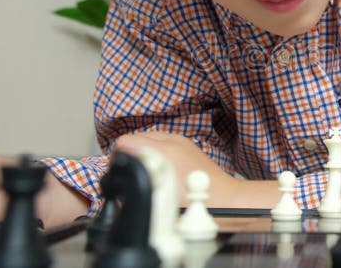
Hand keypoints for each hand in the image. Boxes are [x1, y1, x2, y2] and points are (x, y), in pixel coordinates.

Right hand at [114, 132, 279, 207]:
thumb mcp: (156, 196)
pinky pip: (163, 141)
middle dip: (130, 152)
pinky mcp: (187, 144)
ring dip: (143, 150)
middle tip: (131, 172)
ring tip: (146, 170)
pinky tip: (161, 168)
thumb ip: (136, 182)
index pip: (124, 141)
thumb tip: (120, 179)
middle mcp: (171, 140)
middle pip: (136, 137)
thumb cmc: (191, 202)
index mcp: (161, 151)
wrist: (223, 198)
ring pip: (150, 138)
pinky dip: (157, 151)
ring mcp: (180, 140)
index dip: (117, 156)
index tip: (119, 169)